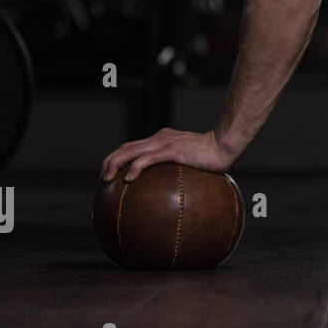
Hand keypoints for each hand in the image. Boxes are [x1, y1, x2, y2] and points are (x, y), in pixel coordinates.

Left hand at [100, 128, 237, 182]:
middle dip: (109, 162)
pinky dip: (134, 168)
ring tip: (106, 178)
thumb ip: (179, 167)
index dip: (118, 158)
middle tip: (102, 179)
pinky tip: (129, 179)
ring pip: (130, 151)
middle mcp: (159, 138)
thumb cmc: (213, 155)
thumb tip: (174, 189)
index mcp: (162, 139)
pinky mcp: (171, 150)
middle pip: (125, 147)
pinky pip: (147, 159)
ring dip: (115, 164)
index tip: (110, 173)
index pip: (133, 146)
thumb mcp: (190, 160)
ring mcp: (164, 143)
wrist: (225, 145)